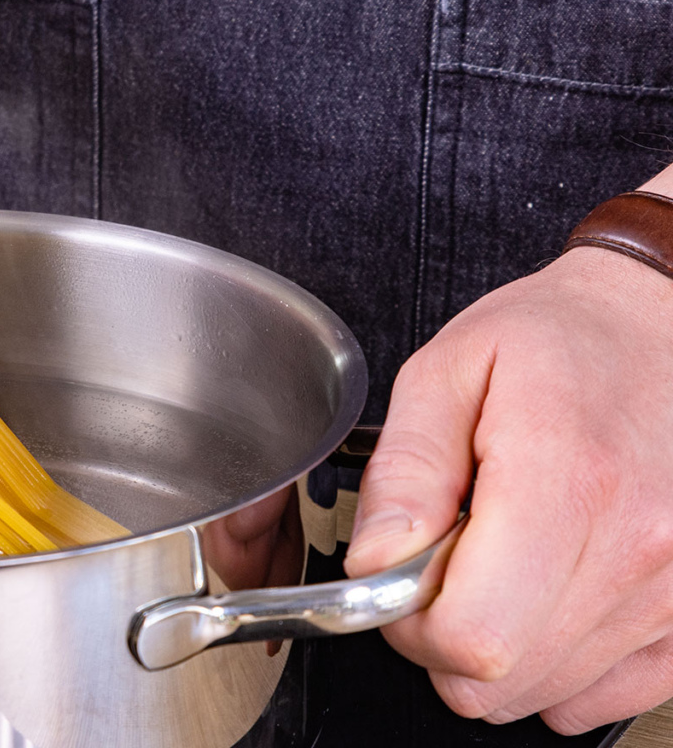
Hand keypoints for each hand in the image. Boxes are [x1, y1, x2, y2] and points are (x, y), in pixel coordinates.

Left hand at [345, 244, 672, 732]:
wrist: (661, 323)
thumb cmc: (559, 339)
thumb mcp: (447, 372)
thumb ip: (402, 473)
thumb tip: (375, 562)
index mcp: (567, 482)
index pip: (471, 636)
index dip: (408, 623)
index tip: (398, 573)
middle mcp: (637, 548)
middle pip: (502, 680)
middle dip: (441, 637)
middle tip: (438, 563)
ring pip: (548, 696)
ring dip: (498, 647)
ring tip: (497, 560)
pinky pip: (607, 695)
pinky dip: (556, 666)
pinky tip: (540, 596)